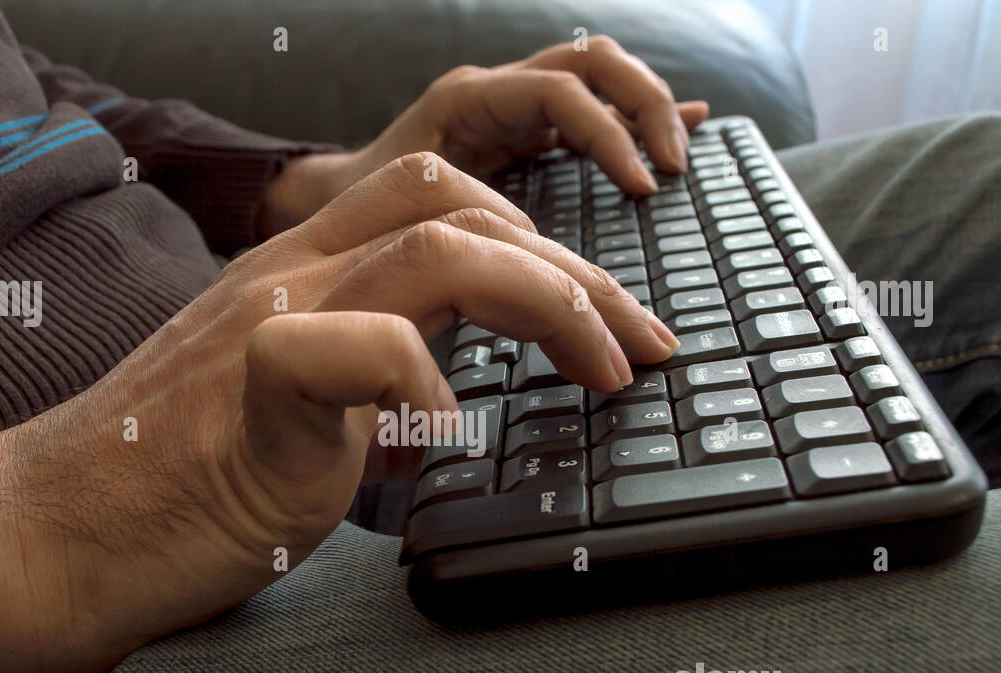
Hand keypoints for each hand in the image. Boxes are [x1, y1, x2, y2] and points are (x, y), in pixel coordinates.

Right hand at [0, 155, 679, 672]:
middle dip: (581, 269)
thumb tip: (455, 397)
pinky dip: (429, 389)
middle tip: (643, 346)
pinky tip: (438, 447)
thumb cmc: (172, 489)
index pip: (446, 199)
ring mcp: (268, 318)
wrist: (50, 537)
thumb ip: (367, 378)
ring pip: (439, 242)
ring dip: (552, 300)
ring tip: (605, 370)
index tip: (616, 325)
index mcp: (307, 273)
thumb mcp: (295, 412)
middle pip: (464, 200)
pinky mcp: (250, 387)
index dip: (548, 250)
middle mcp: (292, 272)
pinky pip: (362, 345)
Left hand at [261, 35, 708, 233]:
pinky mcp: (520, 132)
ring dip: (645, 110)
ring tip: (680, 160)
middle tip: (674, 170)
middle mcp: (491, 93)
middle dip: (644, 109)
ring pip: (596, 77)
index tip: (642, 191)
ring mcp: (508, 107)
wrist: (320, 202)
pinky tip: (681, 133)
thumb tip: (494, 279)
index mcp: (465, 104)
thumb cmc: (348, 218)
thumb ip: (436, 235)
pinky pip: (589, 107)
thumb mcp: (388, 220)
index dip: (609, 137)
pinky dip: (632, 118)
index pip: (560, 94)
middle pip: (591, 65)